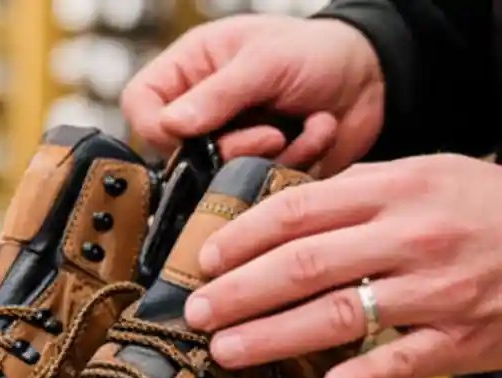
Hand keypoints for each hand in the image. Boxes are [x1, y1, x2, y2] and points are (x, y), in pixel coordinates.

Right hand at [121, 15, 384, 175]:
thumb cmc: (317, 50)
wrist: (375, 75)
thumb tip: (171, 126)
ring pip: (216, 178)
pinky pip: (257, 188)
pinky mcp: (256, 172)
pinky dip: (293, 165)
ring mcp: (227, 145)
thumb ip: (219, 94)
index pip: (141, 106)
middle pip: (176, 152)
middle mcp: (200, 112)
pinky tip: (316, 134)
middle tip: (268, 136)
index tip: (195, 131)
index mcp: (188, 72)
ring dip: (266, 160)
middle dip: (229, 150)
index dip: (159, 126)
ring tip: (301, 130)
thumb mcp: (266, 60)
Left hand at [184, 154, 501, 377]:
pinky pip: (405, 360)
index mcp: (395, 191)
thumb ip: (356, 191)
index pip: (298, 212)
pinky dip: (365, 375)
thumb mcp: (426, 176)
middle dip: (240, 291)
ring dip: (274, 335)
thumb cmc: (483, 209)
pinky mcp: (464, 338)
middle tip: (196, 311)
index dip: (243, 237)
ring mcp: (438, 291)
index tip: (206, 259)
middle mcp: (411, 238)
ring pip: (340, 313)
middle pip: (304, 264)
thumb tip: (280, 208)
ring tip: (226, 348)